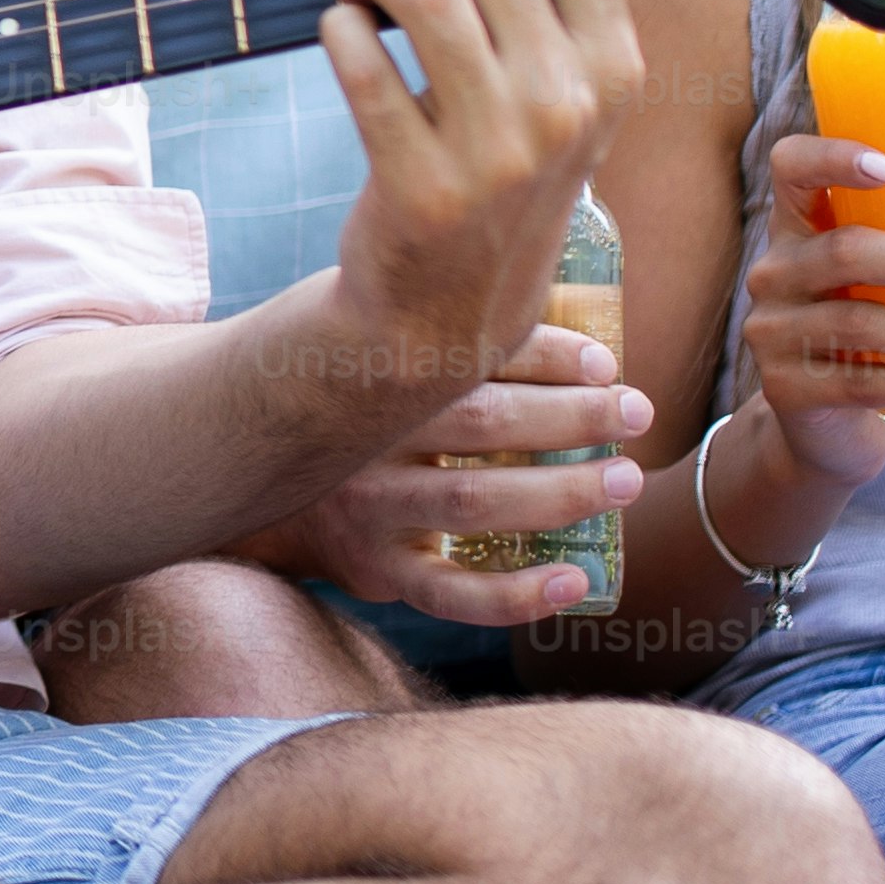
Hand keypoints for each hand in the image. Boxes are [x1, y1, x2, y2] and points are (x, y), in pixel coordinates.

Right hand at [270, 322, 649, 626]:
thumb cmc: (339, 397)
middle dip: (572, 418)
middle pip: (483, 422)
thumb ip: (433, 323)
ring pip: (474, 501)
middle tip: (636, 414)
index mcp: (373, 371)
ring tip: (624, 481)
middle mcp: (369, 437)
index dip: (547, 357)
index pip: (471, 355)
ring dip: (561, 493)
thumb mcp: (363, 341)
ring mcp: (370, 507)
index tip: (607, 365)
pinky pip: (449, 594)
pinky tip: (573, 582)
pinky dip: (514, 598)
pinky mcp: (377, 567)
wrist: (248, 466)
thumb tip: (539, 286)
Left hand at [308, 0, 640, 434]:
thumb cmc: (494, 170)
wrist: (448, 312)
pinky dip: (336, 27)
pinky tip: (338, 31)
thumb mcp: (561, 95)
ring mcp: (500, 150)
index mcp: (614, 63)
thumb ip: (542, 0)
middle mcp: (570, 102)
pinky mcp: (422, 187)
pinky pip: (361, 63)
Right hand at [742, 131, 884, 483]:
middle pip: (843, 251)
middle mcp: (775, 271)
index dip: (833, 158)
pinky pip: (861, 384)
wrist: (825, 425)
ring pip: (858, 324)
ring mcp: (773, 331)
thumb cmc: (878, 322)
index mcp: (800, 225)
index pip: (792, 168)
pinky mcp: (786, 389)